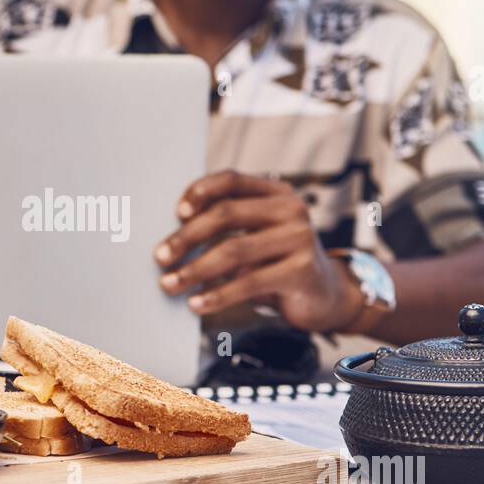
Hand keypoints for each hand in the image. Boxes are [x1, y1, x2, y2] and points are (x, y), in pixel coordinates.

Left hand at [154, 170, 363, 332]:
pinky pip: (248, 282)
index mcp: (277, 192)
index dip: (200, 191)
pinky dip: (217, 295)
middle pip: (227, 213)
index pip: (231, 180)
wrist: (323, 295)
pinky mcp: (302, 270)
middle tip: (160, 257)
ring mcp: (300, 238)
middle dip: (186, 237)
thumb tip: (171, 240)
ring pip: (234, 250)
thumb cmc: (276, 263)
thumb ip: (227, 227)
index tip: (176, 212)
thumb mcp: (255, 237)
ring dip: (194, 269)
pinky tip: (196, 304)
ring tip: (170, 284)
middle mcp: (292, 209)